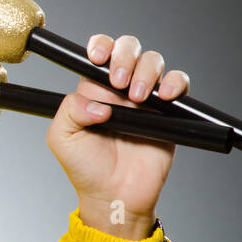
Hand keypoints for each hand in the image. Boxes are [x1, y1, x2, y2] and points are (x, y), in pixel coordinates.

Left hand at [44, 34, 190, 239]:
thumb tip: (98, 103)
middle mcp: (119, 90)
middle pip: (128, 49)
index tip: (97, 57)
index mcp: (93, 90)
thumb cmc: (86, 168)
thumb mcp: (62, 138)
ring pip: (153, 61)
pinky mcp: (169, 112)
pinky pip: (179, 84)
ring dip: (147, 71)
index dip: (101, 46)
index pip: (99, 54)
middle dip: (125, 55)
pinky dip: (175, 82)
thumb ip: (69, 110)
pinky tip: (165, 96)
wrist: (115, 196)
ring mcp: (145, 99)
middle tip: (119, 81)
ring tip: (138, 98)